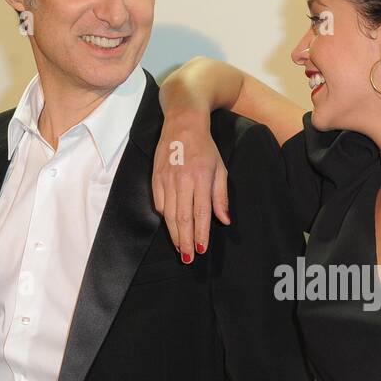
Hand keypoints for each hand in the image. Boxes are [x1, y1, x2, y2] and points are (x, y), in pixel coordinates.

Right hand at [151, 111, 229, 261]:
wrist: (183, 122)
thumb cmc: (205, 147)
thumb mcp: (220, 169)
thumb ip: (220, 196)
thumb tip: (224, 220)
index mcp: (200, 178)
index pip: (200, 213)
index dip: (200, 233)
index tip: (200, 249)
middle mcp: (182, 180)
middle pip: (182, 218)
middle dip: (184, 241)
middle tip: (187, 259)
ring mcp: (166, 179)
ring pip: (169, 214)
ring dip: (174, 234)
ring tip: (179, 249)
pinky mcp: (155, 177)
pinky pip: (159, 203)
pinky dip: (165, 217)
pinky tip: (171, 226)